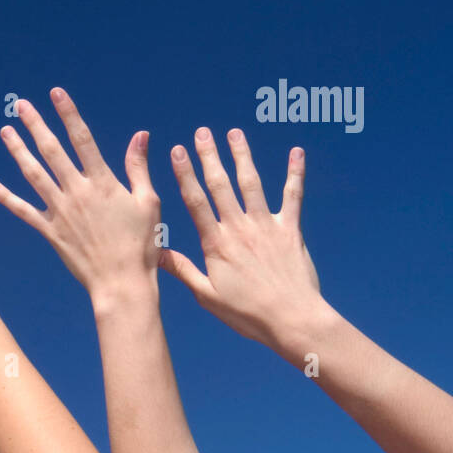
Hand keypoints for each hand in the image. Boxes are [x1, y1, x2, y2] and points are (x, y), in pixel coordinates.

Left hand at [0, 88, 159, 307]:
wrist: (121, 283)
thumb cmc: (141, 244)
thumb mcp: (147, 201)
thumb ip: (137, 167)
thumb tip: (140, 135)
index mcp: (103, 182)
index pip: (82, 139)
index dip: (68, 113)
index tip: (56, 93)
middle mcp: (77, 192)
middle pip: (52, 151)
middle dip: (35, 125)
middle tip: (20, 105)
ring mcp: (60, 211)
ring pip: (32, 175)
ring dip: (17, 151)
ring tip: (5, 131)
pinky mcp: (49, 231)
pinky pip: (22, 210)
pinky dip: (5, 196)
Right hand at [160, 127, 322, 349]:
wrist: (293, 320)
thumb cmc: (248, 314)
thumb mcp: (207, 296)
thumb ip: (182, 270)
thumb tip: (155, 252)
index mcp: (217, 244)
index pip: (196, 202)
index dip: (185, 174)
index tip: (176, 150)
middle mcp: (240, 229)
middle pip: (221, 185)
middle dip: (209, 156)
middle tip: (201, 133)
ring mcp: (266, 227)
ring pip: (251, 183)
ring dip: (242, 156)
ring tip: (234, 133)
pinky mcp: (290, 230)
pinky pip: (292, 196)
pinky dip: (294, 173)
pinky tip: (296, 153)